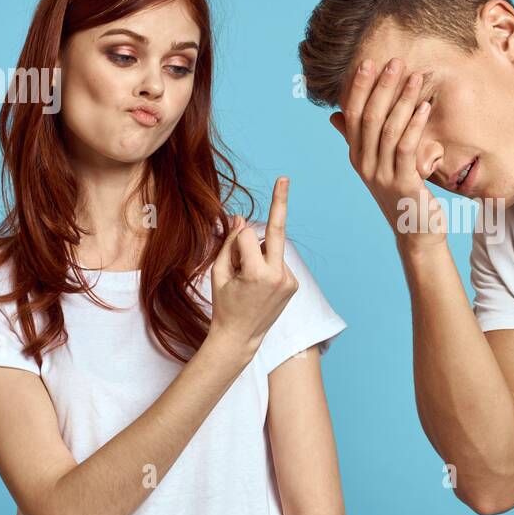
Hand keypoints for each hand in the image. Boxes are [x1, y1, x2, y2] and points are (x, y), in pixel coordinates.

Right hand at [207, 177, 298, 355]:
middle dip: (280, 203)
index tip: (230, 238)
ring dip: (258, 254)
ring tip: (248, 282)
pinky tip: (259, 285)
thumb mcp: (220, 273)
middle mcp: (278, 275)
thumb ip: (230, 243)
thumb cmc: (225, 305)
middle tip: (284, 178)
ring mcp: (289, 280)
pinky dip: (266, 264)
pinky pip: (277, 260)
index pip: (246, 236)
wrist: (241, 337)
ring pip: (271, 248)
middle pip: (277, 231)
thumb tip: (240, 217)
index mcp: (257, 273)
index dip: (234, 241)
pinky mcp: (294, 283)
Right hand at [328, 57, 447, 255]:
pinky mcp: (403, 184)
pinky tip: (425, 107)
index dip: (358, 88)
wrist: (416, 231)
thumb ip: (359, 140)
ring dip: (403, 100)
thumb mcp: (378, 165)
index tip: (368, 62)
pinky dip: (415, 124)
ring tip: (416, 78)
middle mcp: (365, 165)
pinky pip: (406, 148)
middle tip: (395, 62)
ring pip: (389, 129)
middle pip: (369, 118)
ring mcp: (382, 176)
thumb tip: (336, 116)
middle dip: (382, 87)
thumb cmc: (401, 194)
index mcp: (357, 156)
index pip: (352, 115)